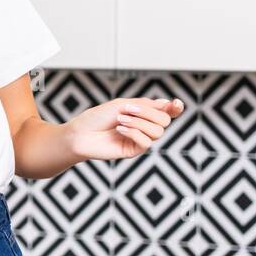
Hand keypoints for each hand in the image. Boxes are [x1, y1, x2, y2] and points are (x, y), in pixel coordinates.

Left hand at [65, 96, 185, 161]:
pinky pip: (146, 143)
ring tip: (121, 120)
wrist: (80, 133)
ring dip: (139, 122)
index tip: (175, 103)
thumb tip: (166, 104)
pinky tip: (120, 129)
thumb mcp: (121, 104)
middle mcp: (144, 126)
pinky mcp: (133, 151)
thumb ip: (144, 105)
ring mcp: (140, 139)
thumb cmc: (97, 117)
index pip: (167, 112)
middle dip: (148, 112)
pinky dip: (134, 132)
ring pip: (158, 132)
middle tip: (127, 109)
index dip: (175, 108)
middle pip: (165, 120)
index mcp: (143, 114)